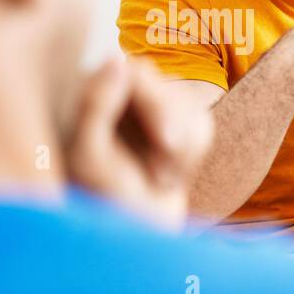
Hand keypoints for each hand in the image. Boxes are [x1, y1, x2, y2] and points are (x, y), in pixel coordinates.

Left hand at [66, 56, 212, 229]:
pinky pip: (204, 126)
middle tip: (165, 175)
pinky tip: (171, 177)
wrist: (138, 233)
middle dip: (172, 132)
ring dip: (185, 150)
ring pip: (191, 107)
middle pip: (166, 89)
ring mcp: (150, 113)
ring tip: (162, 180)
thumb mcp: (91, 154)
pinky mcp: (177, 128)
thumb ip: (97, 105)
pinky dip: (195, 156)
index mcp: (90, 98)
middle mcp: (118, 98)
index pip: (136, 74)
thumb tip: (117, 59)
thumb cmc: (104, 199)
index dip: (157, 106)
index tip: (167, 140)